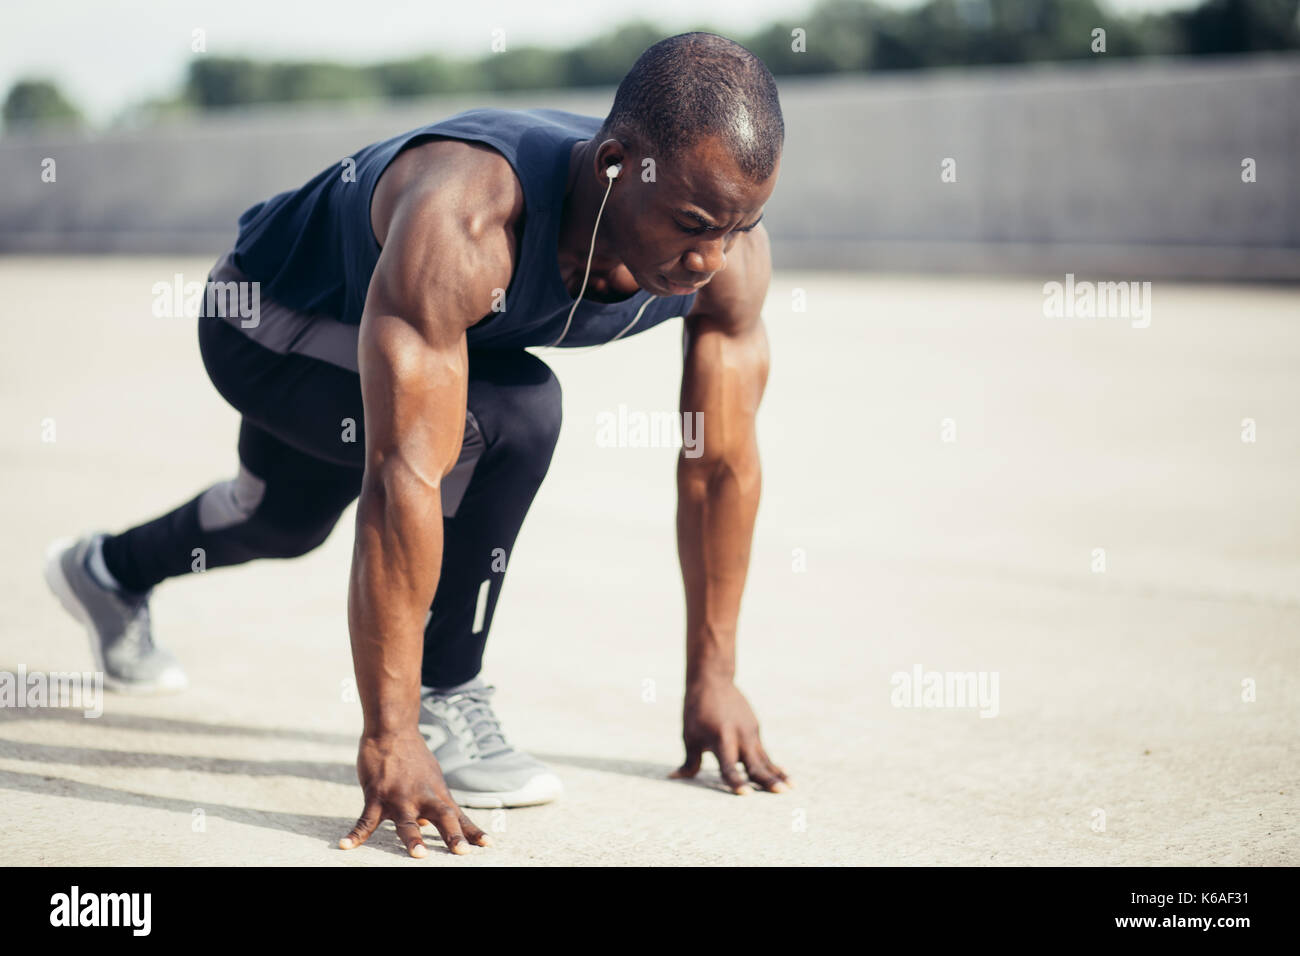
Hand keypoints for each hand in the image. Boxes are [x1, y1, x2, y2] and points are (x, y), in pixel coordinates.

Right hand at [339, 730, 491, 856]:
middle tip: (463, 852)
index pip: (459, 816)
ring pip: (407, 821)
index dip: (473, 831)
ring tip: (419, 856)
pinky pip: (365, 819)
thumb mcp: (430, 779)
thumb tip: (430, 825)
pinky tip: (345, 846)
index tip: (488, 845)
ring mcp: (399, 797)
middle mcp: (422, 797)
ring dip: (413, 838)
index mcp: (437, 795)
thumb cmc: (412, 758)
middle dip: (452, 835)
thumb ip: (433, 804)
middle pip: (442, 817)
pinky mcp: (376, 795)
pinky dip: (355, 834)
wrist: (392, 730)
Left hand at [669, 675, 791, 794]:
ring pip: (765, 758)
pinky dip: (773, 764)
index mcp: (720, 739)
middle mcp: (738, 736)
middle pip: (754, 763)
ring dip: (778, 774)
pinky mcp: (755, 728)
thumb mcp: (689, 736)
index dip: (736, 781)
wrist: (713, 680)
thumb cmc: (696, 711)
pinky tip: (784, 775)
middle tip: (781, 793)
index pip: (728, 766)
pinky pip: (764, 751)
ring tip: (791, 788)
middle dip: (767, 779)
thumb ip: (689, 760)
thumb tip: (674, 778)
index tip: (746, 795)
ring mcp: (750, 732)